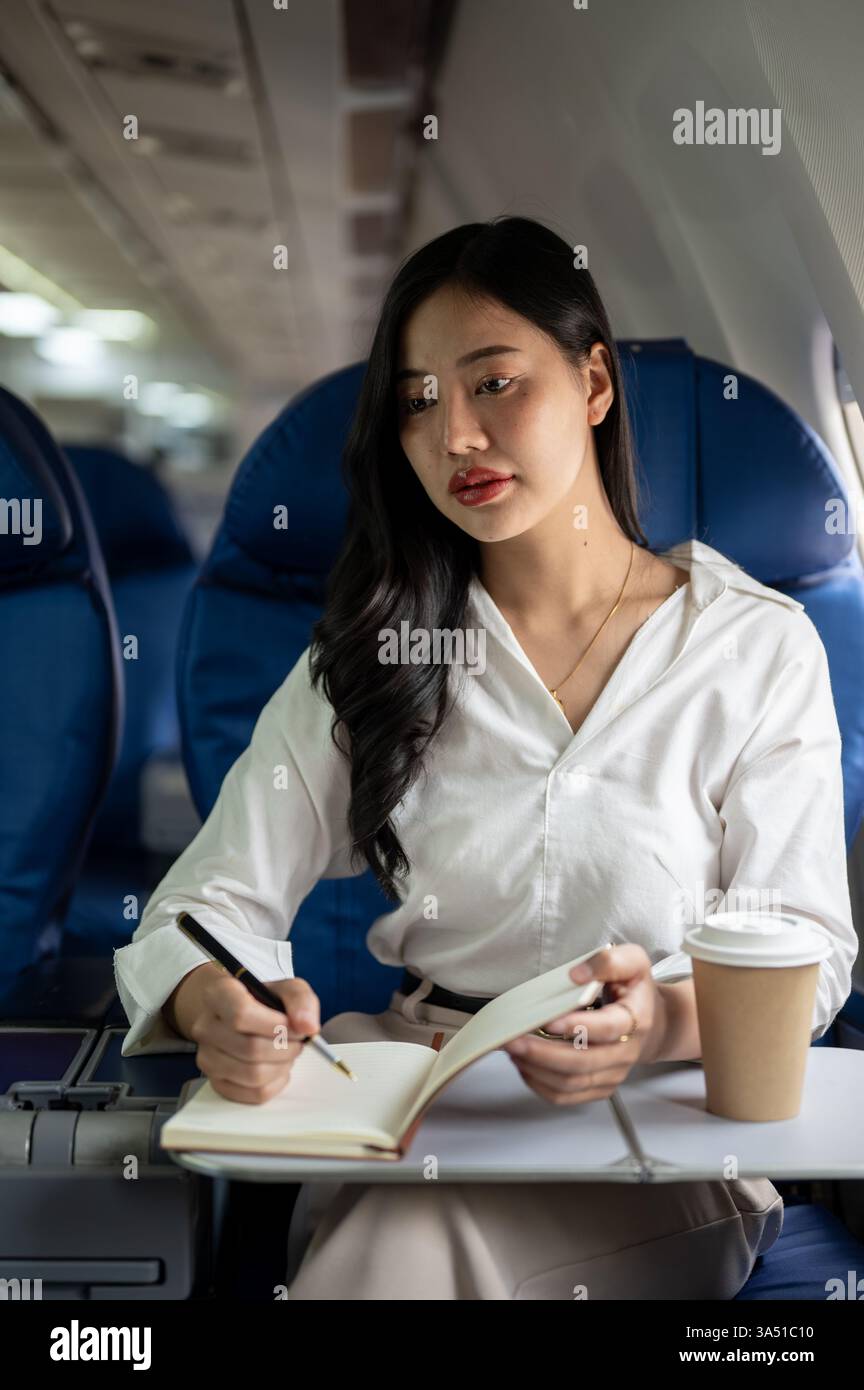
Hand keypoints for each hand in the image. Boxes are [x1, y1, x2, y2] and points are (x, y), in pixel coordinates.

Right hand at [169, 966, 321, 1103]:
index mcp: (219, 995)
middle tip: (296, 1040)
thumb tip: (308, 1027)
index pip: (240, 1014)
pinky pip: (255, 1094)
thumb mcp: (286, 989)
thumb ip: (301, 1001)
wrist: (240, 1017)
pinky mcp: (217, 1083)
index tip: (292, 1026)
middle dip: (285, 1047)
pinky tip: (277, 1067)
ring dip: (282, 1066)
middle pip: (251, 1048)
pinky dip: (276, 1083)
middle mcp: (206, 1027)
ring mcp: (207, 1057)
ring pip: (254, 1075)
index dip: (274, 1025)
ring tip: (286, 1052)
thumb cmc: (264, 1003)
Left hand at [502, 944, 665, 1105]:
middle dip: (542, 1053)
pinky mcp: (599, 1087)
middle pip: (582, 1063)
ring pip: (570, 1083)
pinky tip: (525, 1065)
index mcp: (635, 1020)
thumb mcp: (633, 962)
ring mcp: (612, 1074)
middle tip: (513, 1040)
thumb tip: (576, 974)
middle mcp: (625, 1053)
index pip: (607, 1029)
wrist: (653, 1024)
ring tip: (513, 1050)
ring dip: (536, 1069)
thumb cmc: (635, 991)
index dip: (577, 1027)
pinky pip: (566, 1095)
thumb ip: (609, 962)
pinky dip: (540, 1084)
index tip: (547, 1020)